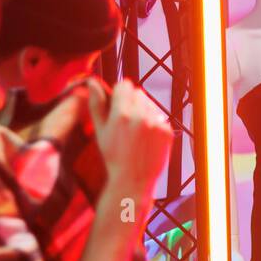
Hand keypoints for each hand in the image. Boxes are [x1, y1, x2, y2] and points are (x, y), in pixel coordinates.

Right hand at [89, 80, 172, 207]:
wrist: (133, 179)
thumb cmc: (113, 156)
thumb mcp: (100, 131)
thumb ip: (97, 104)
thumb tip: (92, 82)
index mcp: (121, 114)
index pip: (125, 85)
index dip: (120, 93)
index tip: (117, 102)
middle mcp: (140, 116)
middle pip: (138, 93)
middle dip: (132, 101)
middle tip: (126, 119)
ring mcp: (156, 124)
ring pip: (150, 104)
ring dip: (144, 111)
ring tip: (136, 130)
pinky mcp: (167, 131)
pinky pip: (161, 117)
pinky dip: (154, 123)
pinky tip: (146, 137)